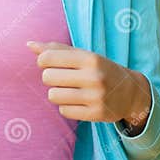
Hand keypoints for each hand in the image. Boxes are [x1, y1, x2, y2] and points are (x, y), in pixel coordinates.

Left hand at [26, 40, 150, 127]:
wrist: (131, 93)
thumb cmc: (100, 70)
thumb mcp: (83, 55)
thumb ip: (56, 49)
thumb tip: (29, 45)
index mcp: (90, 58)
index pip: (48, 57)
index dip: (43, 61)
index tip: (49, 64)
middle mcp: (94, 77)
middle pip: (47, 77)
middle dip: (50, 78)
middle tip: (61, 79)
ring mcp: (96, 97)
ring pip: (53, 96)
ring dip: (57, 93)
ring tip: (69, 91)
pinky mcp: (96, 114)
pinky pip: (64, 111)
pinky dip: (66, 107)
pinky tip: (77, 102)